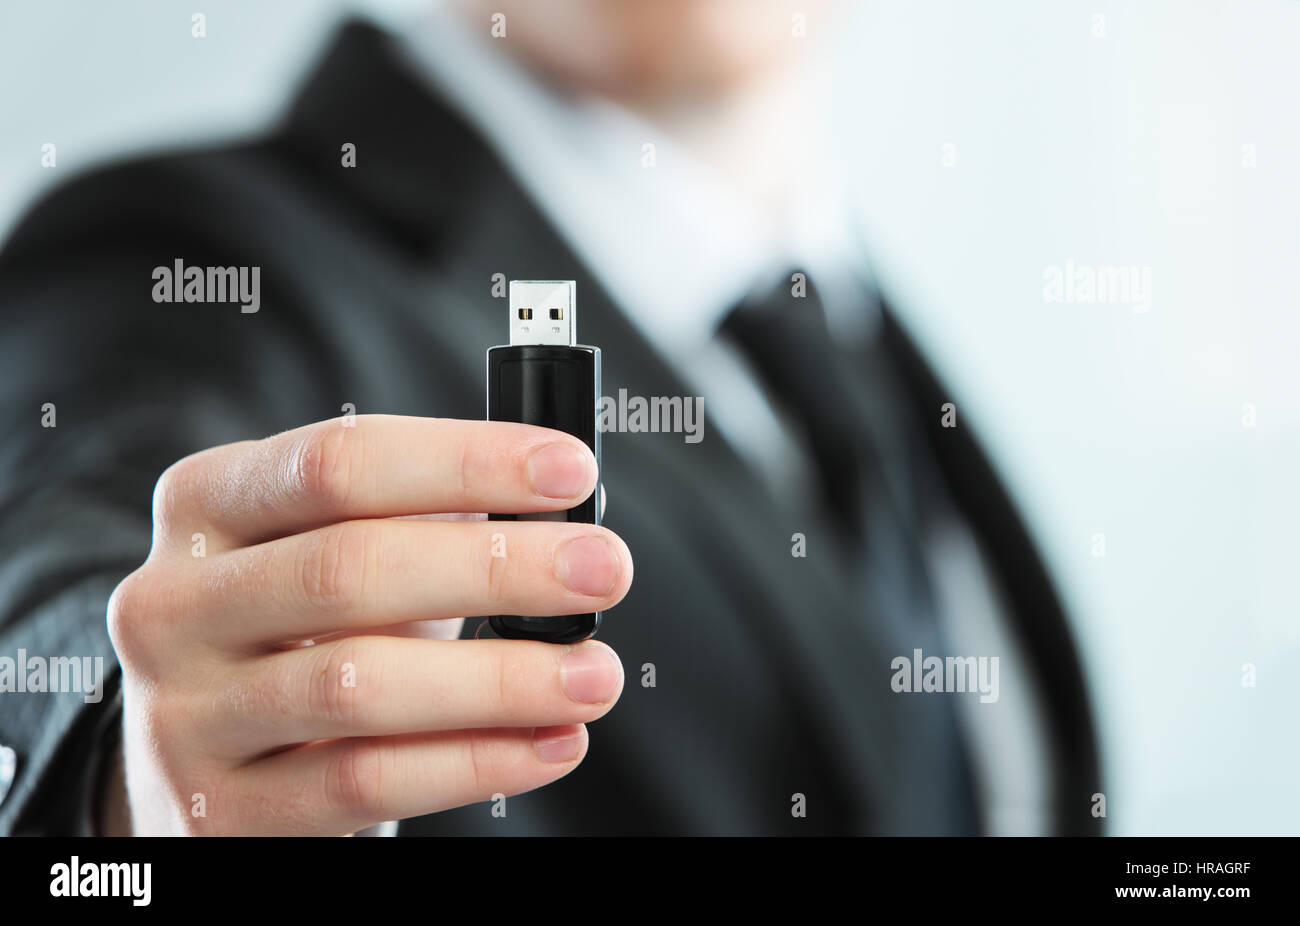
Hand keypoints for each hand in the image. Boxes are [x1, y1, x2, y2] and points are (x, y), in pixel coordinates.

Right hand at [102, 415, 631, 834]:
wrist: (214, 754)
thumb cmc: (309, 628)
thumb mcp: (342, 550)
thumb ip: (432, 521)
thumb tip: (567, 520)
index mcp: (206, 504)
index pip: (338, 462)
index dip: (464, 460)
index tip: (569, 469)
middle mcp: (174, 601)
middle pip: (349, 567)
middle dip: (498, 567)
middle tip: (604, 569)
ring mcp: (184, 712)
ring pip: (358, 686)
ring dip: (500, 679)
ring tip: (594, 675)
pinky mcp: (220, 809)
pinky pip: (364, 782)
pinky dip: (474, 762)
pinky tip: (549, 742)